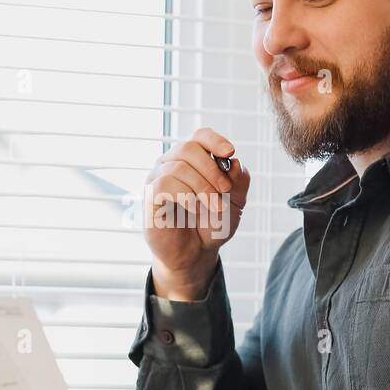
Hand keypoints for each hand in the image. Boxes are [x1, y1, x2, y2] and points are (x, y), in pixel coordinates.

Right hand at [143, 127, 250, 300]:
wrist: (195, 254)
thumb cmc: (211, 224)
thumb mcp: (235, 204)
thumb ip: (239, 182)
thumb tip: (235, 162)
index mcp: (194, 161)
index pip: (200, 136)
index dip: (215, 140)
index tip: (230, 152)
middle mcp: (172, 163)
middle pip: (189, 148)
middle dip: (212, 169)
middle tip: (225, 191)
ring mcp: (158, 178)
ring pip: (178, 166)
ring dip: (202, 186)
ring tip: (214, 207)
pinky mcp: (149, 196)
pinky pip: (163, 184)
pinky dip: (185, 195)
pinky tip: (194, 209)